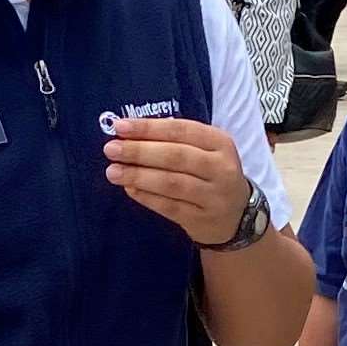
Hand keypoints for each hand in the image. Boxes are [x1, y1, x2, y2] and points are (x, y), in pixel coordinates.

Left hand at [104, 114, 249, 246]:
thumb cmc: (210, 174)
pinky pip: (169, 206)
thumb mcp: (204, 150)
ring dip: (139, 176)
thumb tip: (129, 134)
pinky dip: (146, 197)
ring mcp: (213, 196)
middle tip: (111, 149)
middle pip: (176, 156)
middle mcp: (221, 168)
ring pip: (172, 183)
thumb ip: (173, 140)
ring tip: (113, 171)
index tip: (120, 126)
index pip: (181, 130)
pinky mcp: (202, 219)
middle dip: (140, 151)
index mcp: (220, 142)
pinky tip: (129, 189)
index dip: (149, 128)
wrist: (236, 215)